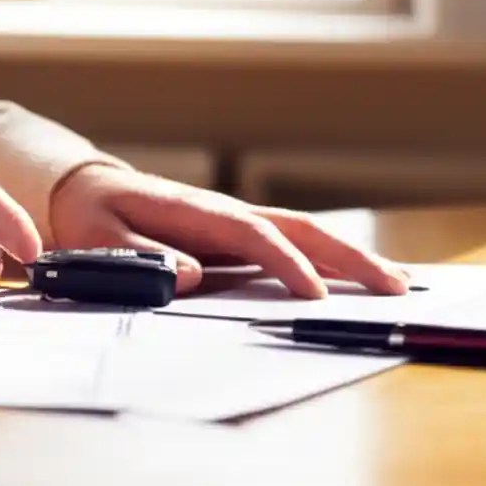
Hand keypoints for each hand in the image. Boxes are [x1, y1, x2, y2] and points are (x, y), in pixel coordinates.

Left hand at [49, 164, 408, 298]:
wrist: (89, 191)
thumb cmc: (93, 217)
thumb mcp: (100, 239)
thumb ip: (142, 256)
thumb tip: (193, 275)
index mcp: (198, 214)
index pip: (255, 238)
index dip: (287, 266)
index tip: (314, 295)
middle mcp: (228, 213)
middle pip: (301, 229)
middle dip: (349, 257)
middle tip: (394, 287)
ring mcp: (238, 222)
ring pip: (305, 234)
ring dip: (350, 257)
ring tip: (396, 282)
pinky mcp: (239, 236)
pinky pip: (291, 245)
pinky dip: (328, 259)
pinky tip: (354, 279)